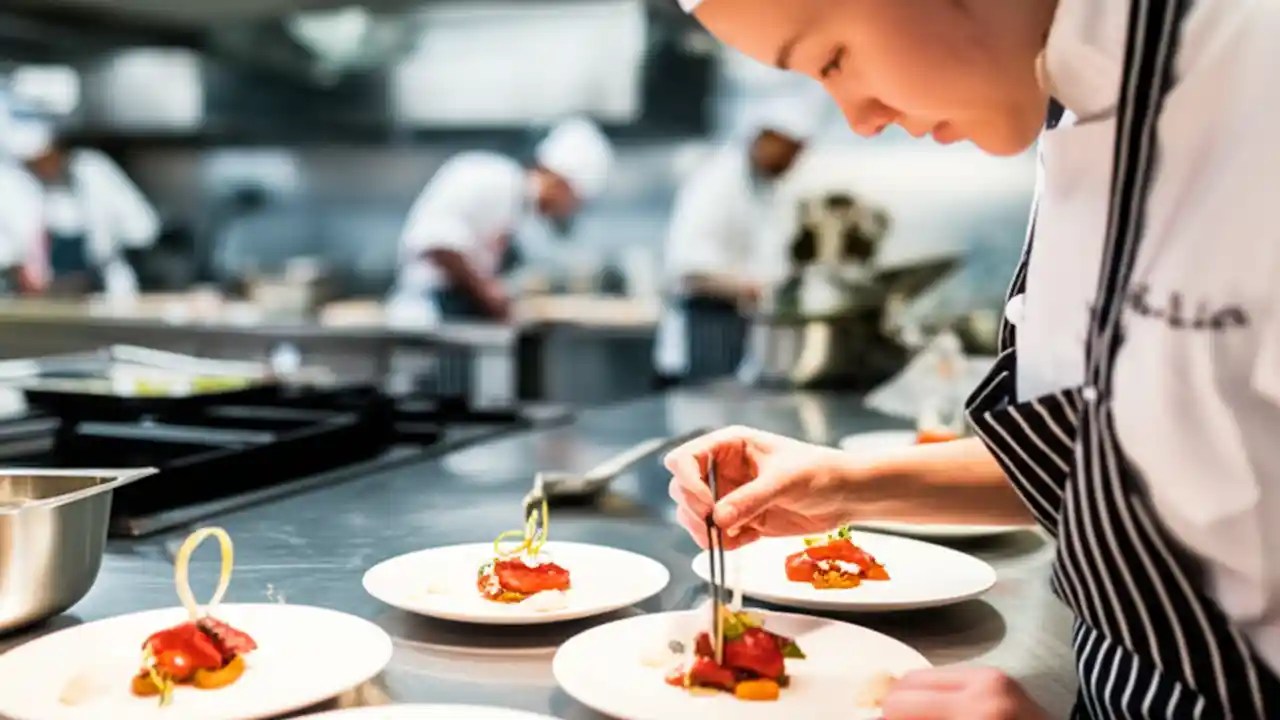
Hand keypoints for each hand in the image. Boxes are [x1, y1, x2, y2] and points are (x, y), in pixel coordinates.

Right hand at [664, 425, 858, 549]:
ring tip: (729, 538)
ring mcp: (730, 497)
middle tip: (716, 526)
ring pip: (694, 516)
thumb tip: (717, 518)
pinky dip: (723, 543)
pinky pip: (717, 535)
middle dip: (694, 511)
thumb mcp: (784, 480)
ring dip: (705, 531)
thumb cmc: (819, 472)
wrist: (845, 496)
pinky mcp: (742, 521)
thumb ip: (750, 498)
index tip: (706, 504)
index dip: (688, 482)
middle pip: (682, 490)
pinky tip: (745, 540)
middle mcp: (723, 471)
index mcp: (729, 446)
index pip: (684, 459)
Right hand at [882, 668, 1048, 719]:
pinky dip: (936, 700)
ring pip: (925, 679)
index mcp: (975, 711)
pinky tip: (944, 716)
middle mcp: (984, 685)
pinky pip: (948, 679)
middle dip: (895, 712)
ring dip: (916, 704)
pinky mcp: (1000, 677)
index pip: (899, 704)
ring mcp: (994, 677)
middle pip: (906, 685)